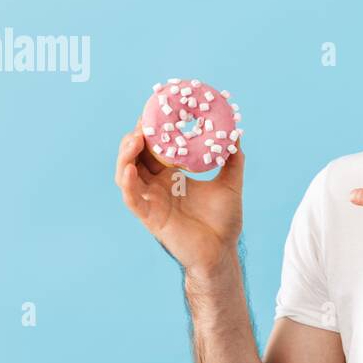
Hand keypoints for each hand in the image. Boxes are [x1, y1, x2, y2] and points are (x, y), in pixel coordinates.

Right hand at [115, 119, 243, 276]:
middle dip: (135, 138)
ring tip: (134, 138)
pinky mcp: (149, 218)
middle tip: (143, 121)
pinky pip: (132, 199)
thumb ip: (233, 160)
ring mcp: (151, 201)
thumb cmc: (224, 222)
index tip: (155, 109)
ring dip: (126, 155)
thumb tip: (236, 133)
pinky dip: (128, 183)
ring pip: (127, 174)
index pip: (155, 149)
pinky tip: (130, 169)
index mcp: (172, 176)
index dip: (152, 130)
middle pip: (136, 157)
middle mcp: (157, 186)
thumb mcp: (231, 184)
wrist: (222, 252)